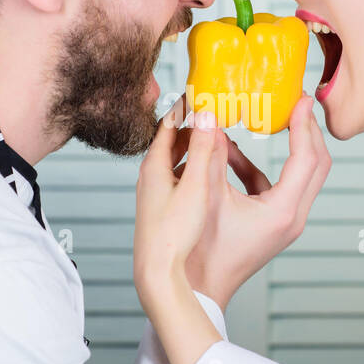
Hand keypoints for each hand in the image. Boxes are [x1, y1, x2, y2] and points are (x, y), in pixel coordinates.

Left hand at [133, 97, 223, 305]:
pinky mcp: (160, 209)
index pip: (168, 124)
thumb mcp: (195, 187)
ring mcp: (154, 193)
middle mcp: (150, 176)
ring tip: (214, 139)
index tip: (200, 89)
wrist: (157, 274)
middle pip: (171, 141)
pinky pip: (176, 178)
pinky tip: (207, 176)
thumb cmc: (174, 233)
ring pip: (174, 161)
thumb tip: (206, 113)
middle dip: (191, 125)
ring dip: (192, 148)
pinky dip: (191, 168)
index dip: (185, 106)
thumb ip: (203, 150)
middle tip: (213, 110)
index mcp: (154, 166)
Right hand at [139, 91, 331, 310]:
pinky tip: (227, 150)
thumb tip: (209, 115)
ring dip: (287, 146)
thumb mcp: (204, 194)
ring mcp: (285, 222)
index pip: (307, 157)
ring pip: (300, 175)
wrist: (196, 291)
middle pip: (317, 164)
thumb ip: (210, 152)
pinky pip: (275, 186)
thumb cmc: (199, 252)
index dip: (304, 123)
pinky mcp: (272, 224)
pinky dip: (257, 166)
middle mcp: (292, 217)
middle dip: (308, 130)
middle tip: (296, 101)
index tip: (299, 97)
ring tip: (270, 117)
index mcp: (282, 211)